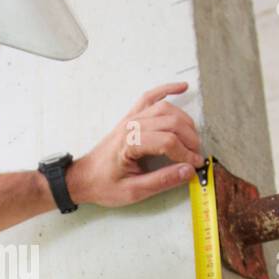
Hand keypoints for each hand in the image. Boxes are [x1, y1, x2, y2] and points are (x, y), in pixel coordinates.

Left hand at [66, 82, 204, 208]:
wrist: (82, 178)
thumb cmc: (103, 185)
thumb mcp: (133, 191)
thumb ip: (162, 181)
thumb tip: (188, 171)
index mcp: (130, 143)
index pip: (167, 142)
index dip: (186, 154)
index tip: (195, 166)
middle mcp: (131, 126)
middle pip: (170, 122)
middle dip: (189, 138)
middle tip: (196, 155)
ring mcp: (130, 119)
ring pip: (165, 109)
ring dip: (184, 121)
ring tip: (193, 139)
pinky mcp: (131, 117)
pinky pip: (150, 97)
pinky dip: (166, 89)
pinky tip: (182, 87)